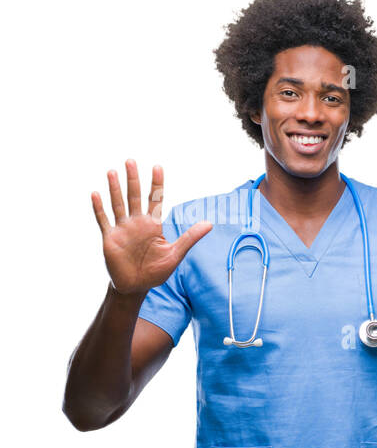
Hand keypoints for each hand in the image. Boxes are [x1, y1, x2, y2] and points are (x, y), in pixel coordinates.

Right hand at [92, 160, 211, 295]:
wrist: (136, 286)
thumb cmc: (156, 271)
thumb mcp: (175, 254)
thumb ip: (190, 237)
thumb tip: (209, 224)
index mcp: (153, 225)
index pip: (155, 200)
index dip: (156, 184)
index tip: (157, 167)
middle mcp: (137, 223)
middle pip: (134, 196)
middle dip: (133, 179)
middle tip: (130, 160)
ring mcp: (123, 229)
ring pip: (118, 204)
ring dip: (115, 189)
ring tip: (112, 172)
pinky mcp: (110, 238)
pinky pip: (104, 220)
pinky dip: (99, 208)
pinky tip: (95, 194)